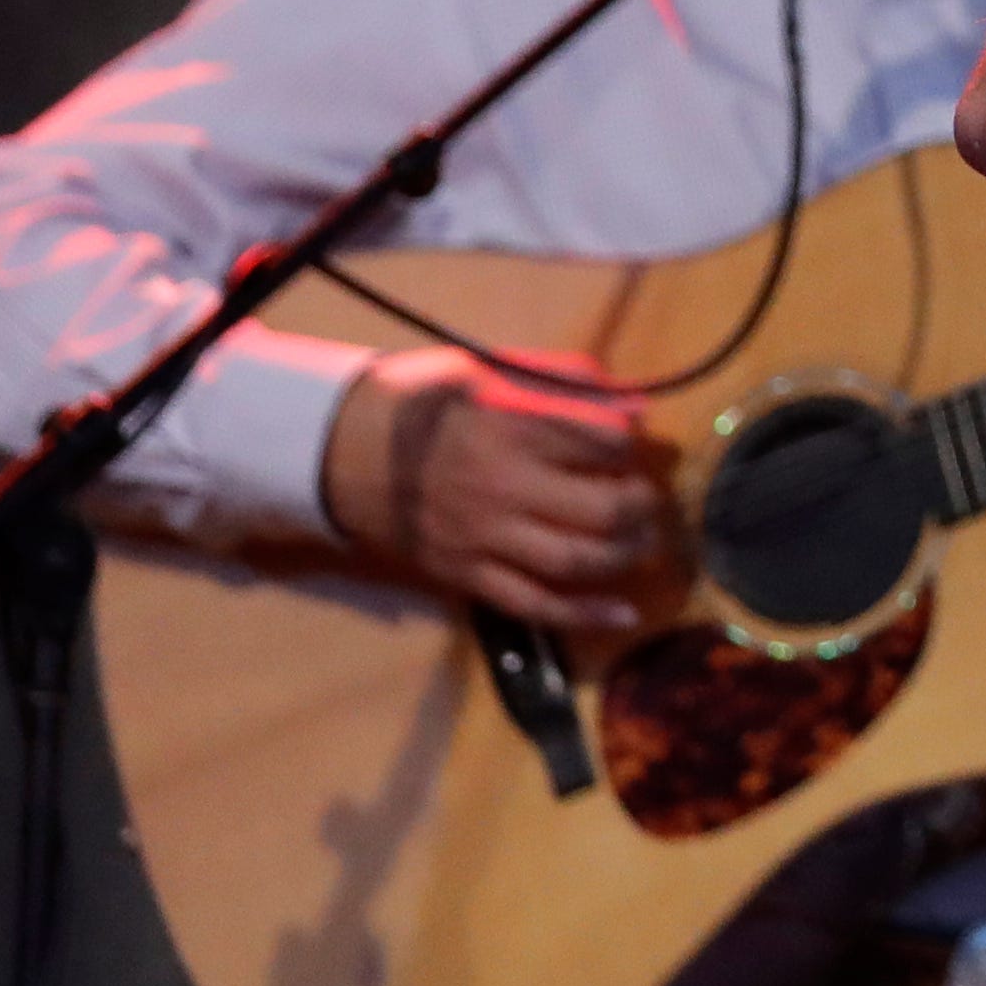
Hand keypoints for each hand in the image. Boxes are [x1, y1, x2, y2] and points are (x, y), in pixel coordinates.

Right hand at [321, 345, 670, 630]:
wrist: (337, 452)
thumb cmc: (417, 403)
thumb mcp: (483, 370)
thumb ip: (557, 380)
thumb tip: (630, 400)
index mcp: (510, 430)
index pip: (602, 443)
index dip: (630, 446)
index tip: (634, 446)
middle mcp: (503, 487)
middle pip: (600, 510)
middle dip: (641, 507)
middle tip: (649, 499)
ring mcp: (484, 538)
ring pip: (574, 560)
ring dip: (625, 556)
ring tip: (644, 543)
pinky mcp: (466, 574)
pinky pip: (532, 603)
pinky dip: (583, 614)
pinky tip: (623, 615)